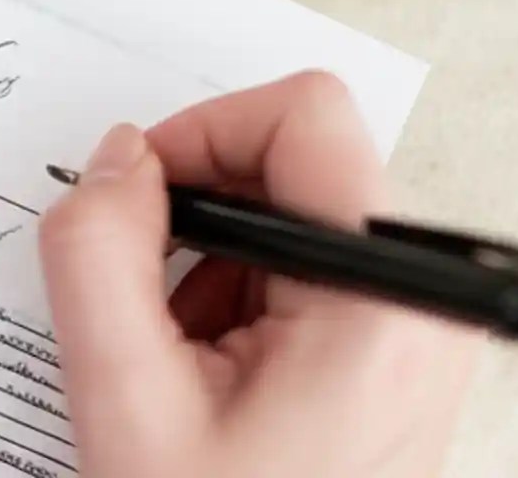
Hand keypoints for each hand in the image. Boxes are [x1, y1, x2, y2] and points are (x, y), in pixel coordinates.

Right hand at [40, 72, 481, 477]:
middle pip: (299, 159)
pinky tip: (208, 366)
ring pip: (293, 211)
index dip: (203, 128)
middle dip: (199, 208)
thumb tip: (114, 159)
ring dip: (211, 259)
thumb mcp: (126, 402)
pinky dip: (236, 291)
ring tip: (179, 350)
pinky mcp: (392, 342)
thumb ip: (97, 256)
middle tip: (145, 285)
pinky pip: (304, 266)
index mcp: (378, 301)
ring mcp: (413, 322)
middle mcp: (419, 300)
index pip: (305, 115)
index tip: (139, 191)